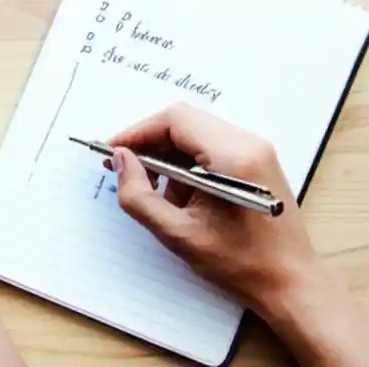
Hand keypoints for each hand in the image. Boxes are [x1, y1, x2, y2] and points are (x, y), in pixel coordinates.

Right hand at [107, 104, 313, 306]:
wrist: (291, 283)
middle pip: (184, 122)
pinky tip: (181, 195)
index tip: (112, 153)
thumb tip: (119, 159)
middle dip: (149, 142)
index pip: (175, 121)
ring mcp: (256, 151)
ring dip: (168, 155)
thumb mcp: (178, 233)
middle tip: (125, 168)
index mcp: (234, 157)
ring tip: (157, 192)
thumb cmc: (241, 264)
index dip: (137, 132)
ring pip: (195, 133)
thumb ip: (139, 194)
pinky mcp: (256, 162)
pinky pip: (210, 147)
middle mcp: (250, 144)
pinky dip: (186, 164)